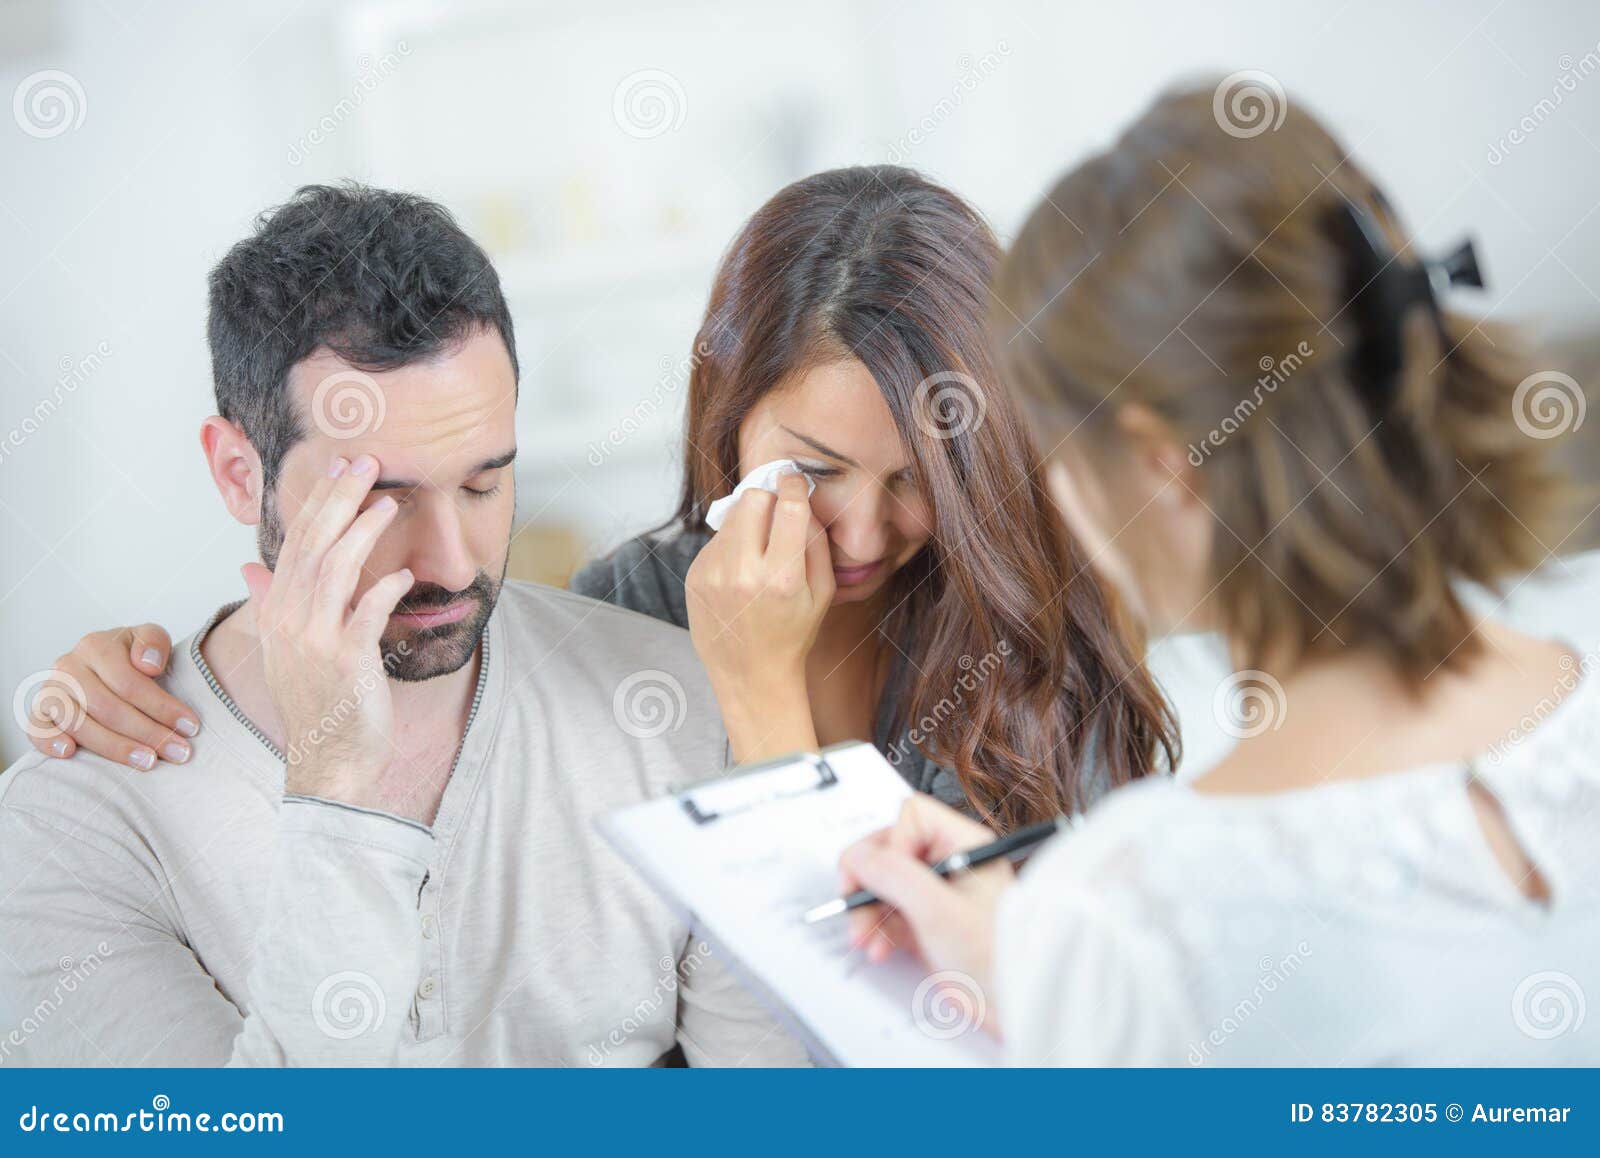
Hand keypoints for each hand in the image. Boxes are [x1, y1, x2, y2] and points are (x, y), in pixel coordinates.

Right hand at [25, 624, 199, 769]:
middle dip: (147, 733)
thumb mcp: (150, 639)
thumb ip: (153, 642)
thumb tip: (148, 666)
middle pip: (108, 708)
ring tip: (149, 762)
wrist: (108, 665)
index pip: (129, 682)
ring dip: (115, 747)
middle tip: (179, 752)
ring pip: (79, 724)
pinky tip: (70, 754)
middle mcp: (68, 666)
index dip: (162, 707)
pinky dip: (49, 742)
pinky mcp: (40, 713)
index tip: (190, 726)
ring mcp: (50, 690)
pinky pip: (37, 730)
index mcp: (96, 646)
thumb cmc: (134, 657)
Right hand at [243, 454, 411, 805]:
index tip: (340, 467)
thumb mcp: (285, 650)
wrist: (327, 761)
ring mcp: (316, 641)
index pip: (296, 542)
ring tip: (388, 502)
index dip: (318, 501)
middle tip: (366, 461)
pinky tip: (403, 574)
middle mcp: (290, 621)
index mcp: (277, 612)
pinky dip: (386, 589)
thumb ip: (270, 602)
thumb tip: (250, 567)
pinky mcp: (346, 661)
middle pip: (314, 544)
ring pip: (337, 570)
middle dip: (340, 498)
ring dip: (364, 531)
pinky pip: (367, 613)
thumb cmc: (316, 703)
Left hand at [685, 472, 833, 760]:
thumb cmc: (794, 633)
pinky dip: (731, 546)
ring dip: (748, 522)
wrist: (751, 675)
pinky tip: (740, 574)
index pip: (787, 506)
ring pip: (730, 517)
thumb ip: (817, 542)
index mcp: (782, 578)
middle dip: (767, 498)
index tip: (793, 480)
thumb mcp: (822, 592)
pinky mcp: (694, 577)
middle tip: (776, 512)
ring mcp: (713, 574)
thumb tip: (802, 500)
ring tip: (759, 550)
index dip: (792, 485)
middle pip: (751, 499)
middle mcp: (743, 573)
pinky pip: (715, 541)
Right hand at [837, 795, 1014, 1035]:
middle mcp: (949, 862)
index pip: (911, 818)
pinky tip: (878, 946)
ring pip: (883, 883)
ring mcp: (935, 892)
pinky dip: (876, 928)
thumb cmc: (997, 956)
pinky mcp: (925, 920)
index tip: (879, 875)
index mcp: (964, 845)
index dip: (890, 843)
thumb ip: (897, 877)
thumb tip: (859, 857)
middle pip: (890, 850)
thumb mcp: (941, 912)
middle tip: (852, 902)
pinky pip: (887, 911)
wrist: (1012, 1005)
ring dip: (867, 909)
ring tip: (864, 936)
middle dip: (868, 880)